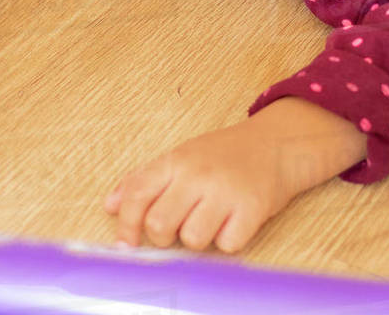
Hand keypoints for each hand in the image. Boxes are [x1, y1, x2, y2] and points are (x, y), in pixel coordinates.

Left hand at [103, 97, 366, 252]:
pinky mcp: (253, 208)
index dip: (126, 226)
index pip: (137, 195)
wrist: (278, 143)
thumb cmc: (224, 154)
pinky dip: (227, 241)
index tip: (126, 245)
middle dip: (163, 237)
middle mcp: (197, 174)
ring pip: (191, 239)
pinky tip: (232, 224)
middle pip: (159, 224)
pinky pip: (226, 245)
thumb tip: (110, 205)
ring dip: (197, 239)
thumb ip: (145, 180)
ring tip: (209, 222)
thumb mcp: (181, 156)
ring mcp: (225, 190)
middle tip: (176, 229)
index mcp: (175, 160)